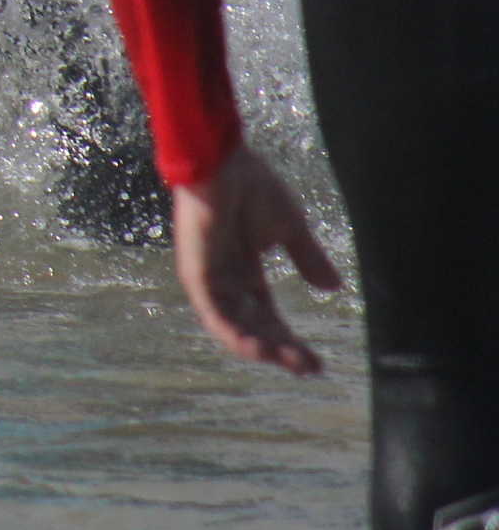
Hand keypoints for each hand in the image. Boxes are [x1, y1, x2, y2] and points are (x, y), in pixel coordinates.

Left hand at [170, 145, 341, 376]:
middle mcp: (224, 279)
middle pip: (253, 326)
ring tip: (290, 363)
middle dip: (281, 349)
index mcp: (244, 270)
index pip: (267, 314)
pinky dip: (232, 332)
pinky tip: (256, 349)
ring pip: (233, 325)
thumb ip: (308, 258)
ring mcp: (208, 277)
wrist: (224, 161)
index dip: (289, 339)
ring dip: (261, 347)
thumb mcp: (290, 228)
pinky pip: (213, 311)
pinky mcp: (196, 271)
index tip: (317, 362)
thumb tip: (333, 288)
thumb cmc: (251, 186)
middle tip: (310, 368)